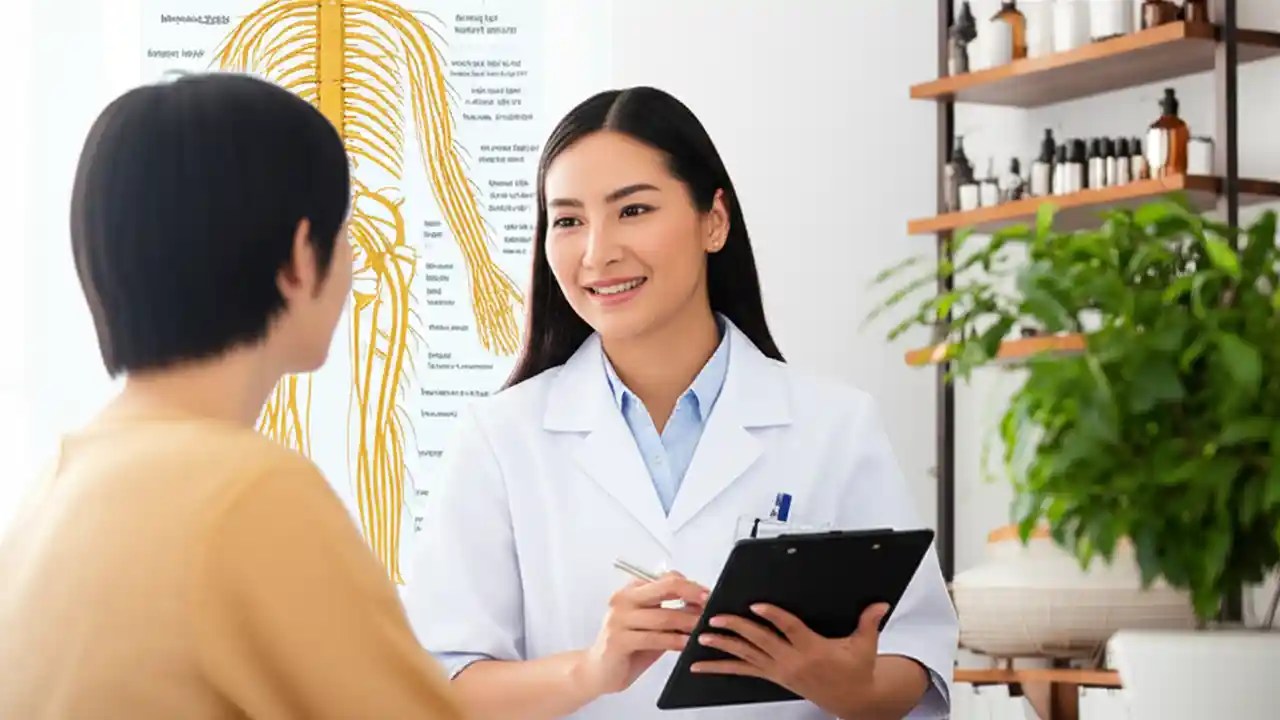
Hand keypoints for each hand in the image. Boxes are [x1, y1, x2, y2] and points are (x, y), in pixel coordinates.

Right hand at [574, 572, 709, 696]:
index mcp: (631, 591)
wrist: (598, 671)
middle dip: (693, 595)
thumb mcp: (652, 626)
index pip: (667, 579)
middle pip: (666, 587)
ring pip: (664, 616)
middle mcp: (623, 600)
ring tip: (704, 628)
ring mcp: (619, 619)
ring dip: (688, 622)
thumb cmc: (628, 647)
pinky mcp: (618, 640)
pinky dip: (674, 640)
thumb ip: (671, 612)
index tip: (708, 596)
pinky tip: (686, 644)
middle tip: (711, 605)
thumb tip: (700, 603)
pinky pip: (654, 638)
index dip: (691, 586)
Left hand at [691, 602, 891, 718]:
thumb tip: (880, 603)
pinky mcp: (773, 676)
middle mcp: (792, 661)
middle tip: (717, 616)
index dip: (773, 616)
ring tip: (703, 636)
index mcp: (813, 649)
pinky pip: (743, 671)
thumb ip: (869, 621)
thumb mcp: (865, 645)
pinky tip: (701, 665)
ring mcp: (780, 671)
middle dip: (737, 627)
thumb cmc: (856, 670)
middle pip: (760, 641)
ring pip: (747, 656)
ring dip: (724, 645)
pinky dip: (721, 667)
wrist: (852, 699)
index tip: (757, 604)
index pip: (789, 629)